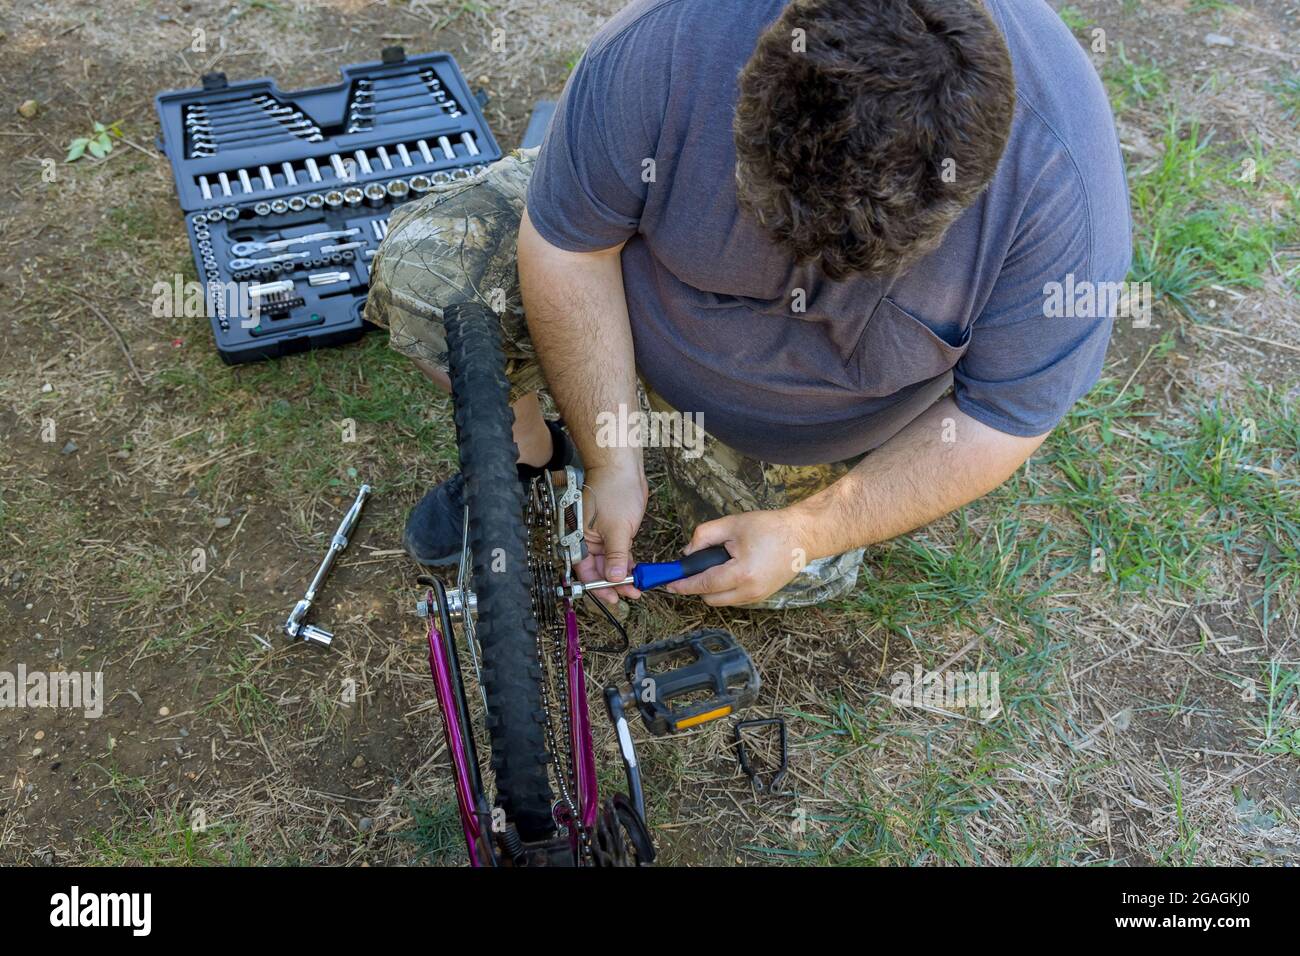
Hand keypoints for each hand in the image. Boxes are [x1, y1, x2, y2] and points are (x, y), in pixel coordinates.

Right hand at [574, 461, 647, 605]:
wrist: (622, 468)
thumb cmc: (613, 491)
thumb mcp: (616, 529)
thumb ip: (615, 555)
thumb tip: (613, 578)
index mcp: (578, 538)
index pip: (585, 570)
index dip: (598, 586)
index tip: (612, 598)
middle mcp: (587, 539)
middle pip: (598, 569)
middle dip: (614, 583)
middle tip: (630, 594)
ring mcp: (601, 535)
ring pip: (610, 562)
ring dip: (622, 575)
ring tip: (636, 586)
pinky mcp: (615, 531)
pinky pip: (618, 553)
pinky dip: (626, 563)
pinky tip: (635, 572)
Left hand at [666, 509, 809, 606]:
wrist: (802, 535)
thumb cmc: (769, 527)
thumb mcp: (731, 524)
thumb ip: (704, 536)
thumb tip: (687, 553)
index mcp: (741, 573)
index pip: (703, 585)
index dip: (683, 585)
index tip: (669, 584)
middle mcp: (750, 591)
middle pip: (710, 598)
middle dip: (698, 586)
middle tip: (696, 566)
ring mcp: (758, 597)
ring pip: (722, 601)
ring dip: (713, 588)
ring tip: (719, 564)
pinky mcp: (763, 596)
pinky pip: (735, 598)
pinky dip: (727, 588)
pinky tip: (731, 569)